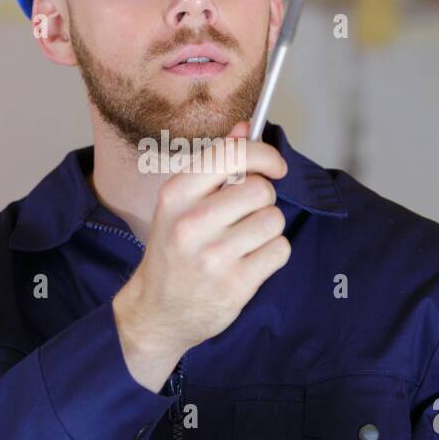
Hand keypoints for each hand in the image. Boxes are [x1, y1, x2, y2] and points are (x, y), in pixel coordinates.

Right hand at [113, 120, 289, 390]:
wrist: (158, 311)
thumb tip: (245, 128)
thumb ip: (215, 163)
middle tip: (245, 214)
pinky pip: (280, 250)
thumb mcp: (181, 203)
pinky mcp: (235, 285)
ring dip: (267, 228)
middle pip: (261, 189)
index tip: (274, 166)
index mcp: (176, 195)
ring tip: (244, 240)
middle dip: (262, 199)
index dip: (264, 155)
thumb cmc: (173, 251)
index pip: (233, 155)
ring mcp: (213, 257)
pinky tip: (249, 261)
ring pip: (274, 220)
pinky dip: (272, 254)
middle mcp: (191, 224)